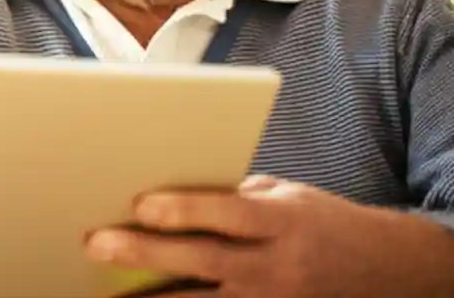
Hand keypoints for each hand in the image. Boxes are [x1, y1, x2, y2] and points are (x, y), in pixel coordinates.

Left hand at [84, 175, 453, 296]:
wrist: (383, 270)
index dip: (186, 209)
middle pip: (205, 261)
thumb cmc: (317, 221)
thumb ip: (231, 196)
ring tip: (100, 292)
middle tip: (97, 243)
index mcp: (283, 221)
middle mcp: (276, 266)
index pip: (230, 214)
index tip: (140, 204)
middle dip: (147, 253)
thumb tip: (165, 192)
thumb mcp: (284, 195)